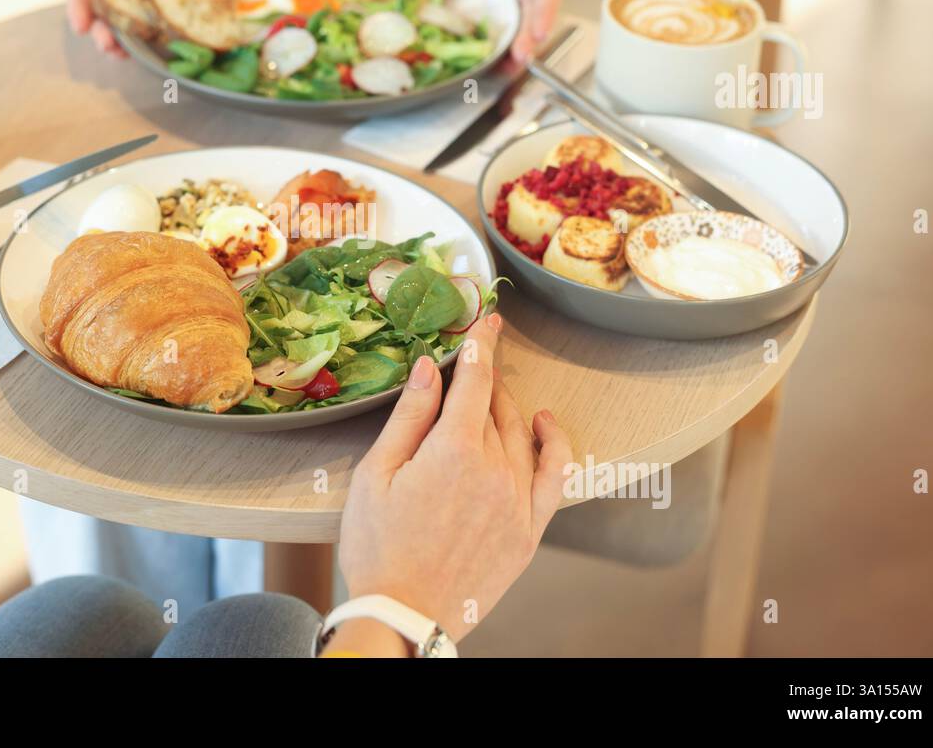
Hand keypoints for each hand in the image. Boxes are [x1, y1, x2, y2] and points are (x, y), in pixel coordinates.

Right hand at [65, 0, 186, 54]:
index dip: (78, 9)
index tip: (81, 26)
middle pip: (95, 14)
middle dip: (99, 32)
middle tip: (106, 46)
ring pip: (115, 23)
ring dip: (117, 40)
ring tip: (122, 54)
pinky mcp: (143, 3)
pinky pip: (140, 22)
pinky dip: (141, 36)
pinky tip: (147, 47)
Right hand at [338, 313, 571, 642]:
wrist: (404, 613)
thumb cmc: (378, 546)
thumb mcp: (377, 474)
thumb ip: (410, 416)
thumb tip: (431, 367)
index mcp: (453, 450)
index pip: (475, 380)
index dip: (482, 344)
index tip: (489, 320)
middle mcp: (494, 470)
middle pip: (494, 406)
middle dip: (484, 379)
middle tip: (474, 361)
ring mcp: (517, 501)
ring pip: (520, 435)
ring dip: (507, 407)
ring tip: (492, 395)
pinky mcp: (528, 530)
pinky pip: (555, 476)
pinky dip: (555, 444)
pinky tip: (545, 425)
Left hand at [477, 0, 564, 62]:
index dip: (545, 14)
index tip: (540, 31)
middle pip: (537, 19)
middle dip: (531, 40)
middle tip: (524, 57)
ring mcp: (520, 5)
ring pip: (523, 30)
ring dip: (519, 50)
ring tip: (511, 67)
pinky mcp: (504, 13)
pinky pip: (504, 32)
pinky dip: (502, 50)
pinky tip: (496, 65)